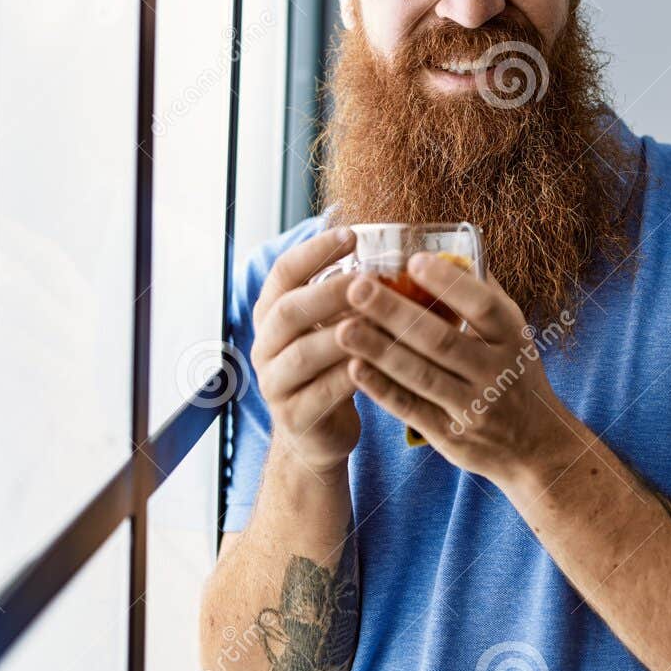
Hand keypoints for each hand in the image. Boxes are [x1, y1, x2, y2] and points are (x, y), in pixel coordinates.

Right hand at [249, 227, 362, 475]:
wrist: (316, 436)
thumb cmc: (333, 370)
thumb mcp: (332, 328)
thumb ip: (351, 298)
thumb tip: (405, 257)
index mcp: (271, 315)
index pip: (283, 273)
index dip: (314, 251)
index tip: (351, 235)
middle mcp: (264, 346)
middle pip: (288, 310)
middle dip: (329, 291)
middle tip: (368, 279)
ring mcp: (274, 383)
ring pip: (304, 353)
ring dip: (344, 334)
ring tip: (378, 320)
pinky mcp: (293, 417)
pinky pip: (322, 393)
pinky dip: (350, 376)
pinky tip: (376, 361)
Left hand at [335, 252, 579, 484]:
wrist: (535, 447)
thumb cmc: (515, 376)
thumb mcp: (514, 335)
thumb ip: (485, 295)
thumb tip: (453, 250)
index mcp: (512, 338)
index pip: (483, 306)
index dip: (450, 283)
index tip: (412, 260)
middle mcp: (496, 372)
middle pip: (442, 340)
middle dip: (396, 313)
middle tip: (357, 288)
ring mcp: (474, 407)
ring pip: (422, 376)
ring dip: (380, 351)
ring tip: (344, 328)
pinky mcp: (451, 435)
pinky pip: (412, 409)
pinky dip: (383, 389)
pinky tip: (354, 369)